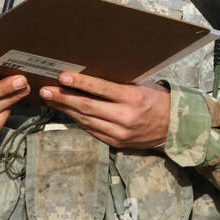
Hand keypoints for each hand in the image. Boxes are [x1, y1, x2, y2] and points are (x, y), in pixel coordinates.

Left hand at [37, 72, 170, 149]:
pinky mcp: (116, 143)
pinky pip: (92, 130)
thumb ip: (118, 84)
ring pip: (86, 120)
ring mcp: (120, 133)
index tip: (62, 77)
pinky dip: (78, 120)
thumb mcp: (141, 86)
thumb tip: (89, 76)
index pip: (101, 89)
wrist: (174, 127)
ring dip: (66, 110)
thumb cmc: (157, 100)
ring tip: (50, 100)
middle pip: (87, 107)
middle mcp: (125, 117)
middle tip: (45, 91)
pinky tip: (67, 112)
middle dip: (63, 98)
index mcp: (133, 98)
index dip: (80, 83)